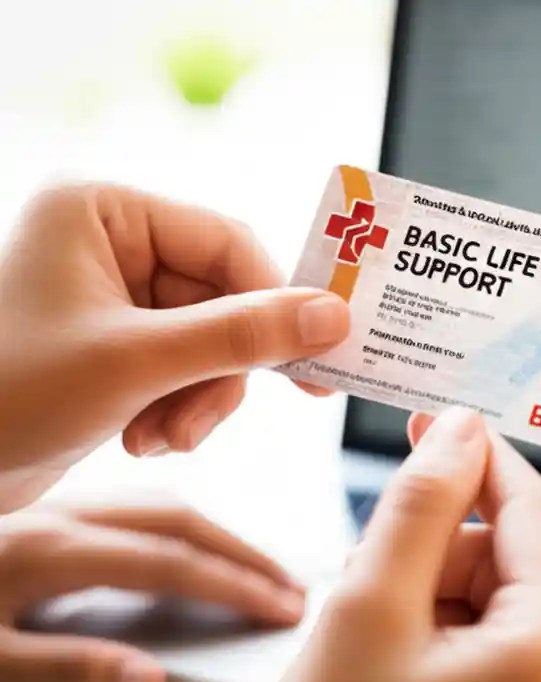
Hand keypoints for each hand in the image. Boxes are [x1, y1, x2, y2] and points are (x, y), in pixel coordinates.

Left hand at [0, 185, 350, 510]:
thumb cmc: (11, 395)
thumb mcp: (139, 364)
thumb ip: (243, 336)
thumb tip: (335, 317)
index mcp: (102, 210)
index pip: (227, 242)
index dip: (277, 301)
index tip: (319, 355)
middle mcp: (108, 240)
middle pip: (225, 297)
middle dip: (219, 370)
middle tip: (209, 420)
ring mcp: (111, 293)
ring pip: (212, 340)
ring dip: (200, 398)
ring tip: (162, 437)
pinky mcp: (113, 342)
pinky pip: (186, 365)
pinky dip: (178, 408)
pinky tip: (142, 437)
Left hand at [0, 504, 304, 681]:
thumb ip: (69, 668)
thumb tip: (152, 678)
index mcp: (51, 549)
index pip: (170, 563)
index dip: (234, 586)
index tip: (281, 608)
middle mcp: (62, 515)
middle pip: (179, 518)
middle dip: (245, 553)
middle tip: (292, 587)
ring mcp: (54, 507)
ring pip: (159, 503)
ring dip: (217, 535)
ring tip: (258, 569)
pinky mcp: (45, 513)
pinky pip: (134, 505)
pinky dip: (182, 525)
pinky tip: (193, 550)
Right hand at [258, 408, 540, 681]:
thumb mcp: (365, 611)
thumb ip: (420, 506)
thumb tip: (461, 431)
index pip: (535, 513)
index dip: (481, 458)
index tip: (438, 420)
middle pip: (517, 565)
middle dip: (443, 554)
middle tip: (369, 578)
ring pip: (503, 610)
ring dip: (437, 603)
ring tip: (373, 647)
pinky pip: (500, 658)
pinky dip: (447, 645)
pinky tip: (395, 672)